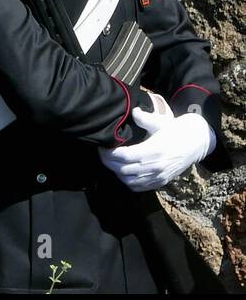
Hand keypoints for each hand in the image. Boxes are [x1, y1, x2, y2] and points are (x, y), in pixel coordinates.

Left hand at [98, 95, 213, 191]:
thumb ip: (145, 118)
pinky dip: (128, 182)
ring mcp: (158, 176)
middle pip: (123, 170)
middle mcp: (155, 166)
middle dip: (108, 162)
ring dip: (116, 172)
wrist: (196, 143)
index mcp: (153, 150)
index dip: (109, 153)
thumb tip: (133, 112)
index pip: (124, 156)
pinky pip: (139, 187)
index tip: (103, 146)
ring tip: (111, 162)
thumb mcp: (161, 122)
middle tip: (102, 153)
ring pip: (129, 181)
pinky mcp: (161, 181)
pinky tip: (123, 172)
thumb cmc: (175, 130)